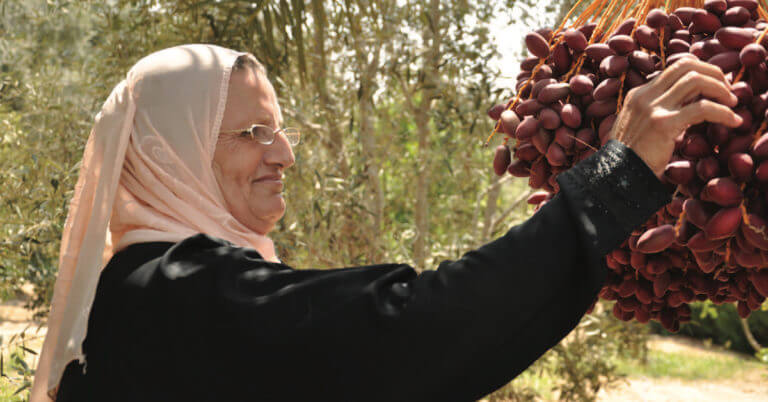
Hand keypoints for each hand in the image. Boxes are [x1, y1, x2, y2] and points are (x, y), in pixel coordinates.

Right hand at [610, 57, 742, 177]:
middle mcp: (644, 96)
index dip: (701, 71)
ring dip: (721, 89)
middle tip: (729, 90)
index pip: (675, 68)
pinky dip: (723, 112)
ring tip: (733, 103)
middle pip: (686, 65)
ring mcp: (652, 108)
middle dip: (714, 73)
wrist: (618, 177)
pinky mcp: (663, 124)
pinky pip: (702, 109)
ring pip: (696, 80)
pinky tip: (733, 121)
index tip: (717, 83)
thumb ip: (661, 113)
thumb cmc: (631, 159)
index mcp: (638, 95)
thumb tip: (691, 104)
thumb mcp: (642, 128)